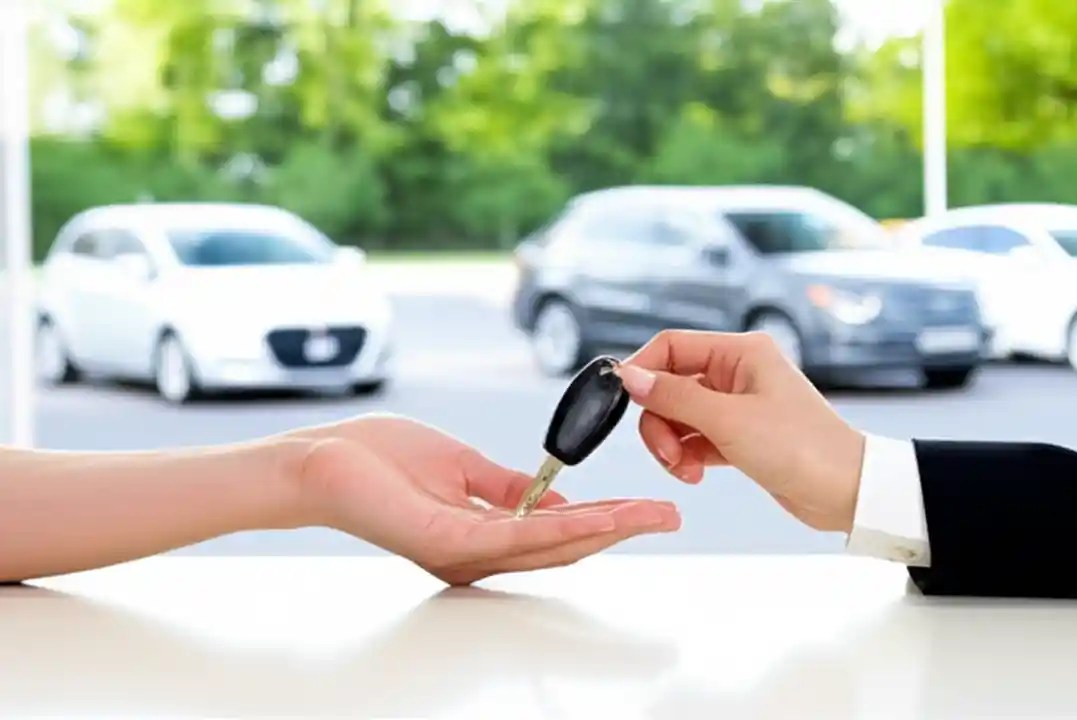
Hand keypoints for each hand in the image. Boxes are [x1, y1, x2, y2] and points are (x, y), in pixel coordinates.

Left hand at [283, 414, 679, 584]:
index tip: (646, 507)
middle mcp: (476, 554)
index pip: (555, 531)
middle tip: (669, 515)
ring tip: (650, 514)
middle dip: (621, 529)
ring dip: (606, 528)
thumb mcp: (460, 465)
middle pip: (564, 545)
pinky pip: (518, 534)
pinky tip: (599, 513)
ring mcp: (463, 551)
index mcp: (480, 535)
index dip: (606, 520)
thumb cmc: (374, 459)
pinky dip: (564, 524)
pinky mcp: (448, 540)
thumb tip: (554, 494)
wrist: (319, 461)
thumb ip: (507, 484)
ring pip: (551, 544)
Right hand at [615, 331, 863, 532]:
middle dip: (659, 421)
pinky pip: (695, 439)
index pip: (672, 346)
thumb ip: (674, 397)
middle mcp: (738, 373)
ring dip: (672, 444)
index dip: (643, 371)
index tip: (623, 400)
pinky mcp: (740, 435)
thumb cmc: (804, 448)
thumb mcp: (729, 420)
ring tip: (685, 470)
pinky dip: (687, 457)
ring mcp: (738, 405)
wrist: (846, 492)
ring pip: (679, 416)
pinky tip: (695, 474)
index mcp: (741, 352)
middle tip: (667, 453)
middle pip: (670, 385)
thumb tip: (631, 376)